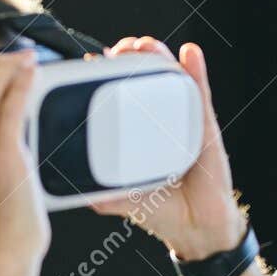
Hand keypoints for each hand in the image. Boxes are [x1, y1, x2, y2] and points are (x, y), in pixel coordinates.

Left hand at [89, 37, 246, 260]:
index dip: (111, 74)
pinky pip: (201, 94)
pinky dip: (196, 71)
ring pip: (172, 78)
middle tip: (120, 51)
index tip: (96, 61)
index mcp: (140, 133)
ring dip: (159, 56)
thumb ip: (100, 191)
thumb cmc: (164, 211)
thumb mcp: (122, 199)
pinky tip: (190, 54)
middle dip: (132, 56)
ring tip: (146, 46)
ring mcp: (185, 121)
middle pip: (146, 77)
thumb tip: (69, 183)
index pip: (124, 93)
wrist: (196, 229)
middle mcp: (161, 122)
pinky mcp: (206, 127)